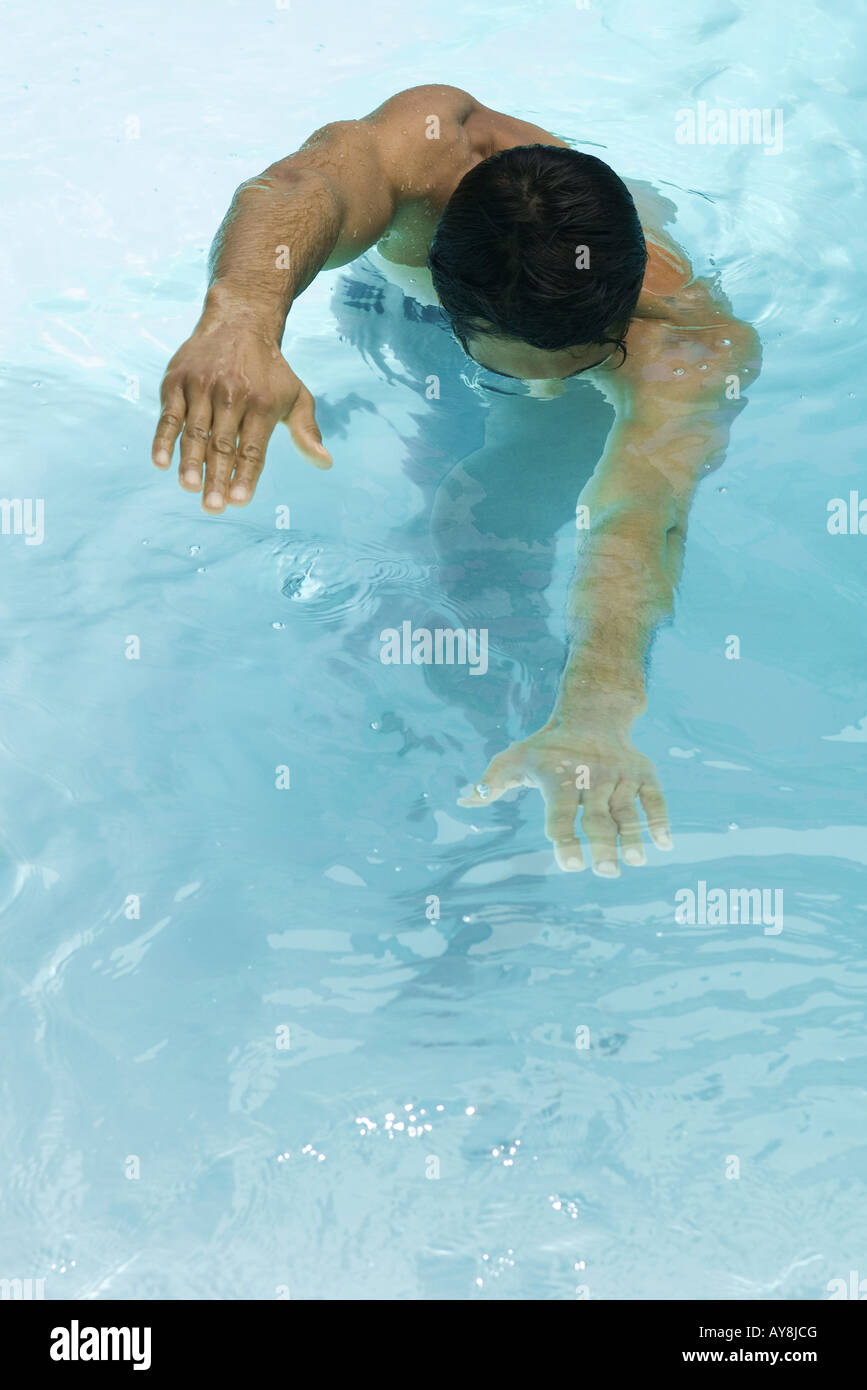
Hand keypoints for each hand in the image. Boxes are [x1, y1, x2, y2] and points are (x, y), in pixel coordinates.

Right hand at [152, 318, 331, 511]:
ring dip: (190, 462)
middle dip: (217, 477)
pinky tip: (161, 463)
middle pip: (222, 444)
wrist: (239, 321)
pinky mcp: (177, 381)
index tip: (239, 501)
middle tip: (213, 507)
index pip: (253, 448)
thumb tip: (325, 462)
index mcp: (262, 403)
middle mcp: (232, 393)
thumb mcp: (296, 395)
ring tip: (190, 488)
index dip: (245, 475)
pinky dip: (163, 439)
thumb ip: (307, 430)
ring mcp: (202, 386)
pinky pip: (169, 415)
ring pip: (195, 431)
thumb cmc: (270, 371)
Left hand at [458, 714, 671, 875]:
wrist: (591, 714)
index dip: (565, 839)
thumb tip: (464, 801)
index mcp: (558, 778)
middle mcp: (590, 777)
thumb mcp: (514, 759)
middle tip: (606, 872)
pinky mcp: (642, 773)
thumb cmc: (546, 748)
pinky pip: (655, 798)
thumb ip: (491, 782)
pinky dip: (661, 819)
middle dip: (603, 846)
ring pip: (627, 811)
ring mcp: (619, 775)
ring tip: (634, 862)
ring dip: (633, 837)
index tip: (571, 866)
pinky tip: (664, 844)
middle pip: (597, 817)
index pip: (560, 814)